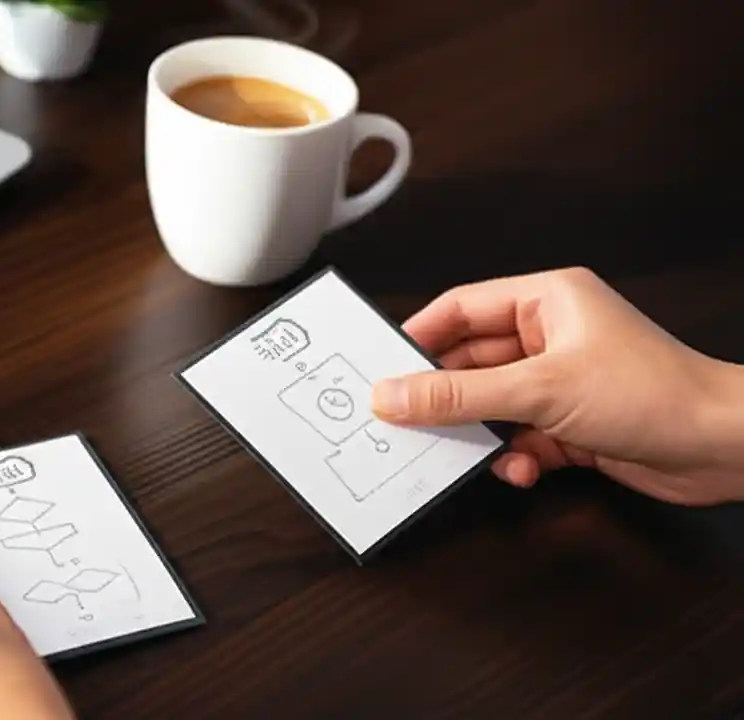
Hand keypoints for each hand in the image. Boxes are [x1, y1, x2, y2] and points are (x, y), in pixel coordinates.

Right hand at [370, 267, 743, 505]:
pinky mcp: (572, 424)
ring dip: (477, 433)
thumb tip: (393, 395)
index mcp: (546, 301)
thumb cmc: (652, 393)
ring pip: (491, 405)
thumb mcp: (537, 391)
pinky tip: (520, 470)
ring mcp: (561, 382)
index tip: (381, 369)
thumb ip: (457, 396)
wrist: (723, 447)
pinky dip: (512, 458)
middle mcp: (551, 336)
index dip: (417, 337)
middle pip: (470, 363)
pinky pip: (519, 438)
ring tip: (458, 452)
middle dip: (442, 396)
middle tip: (403, 420)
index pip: (460, 309)